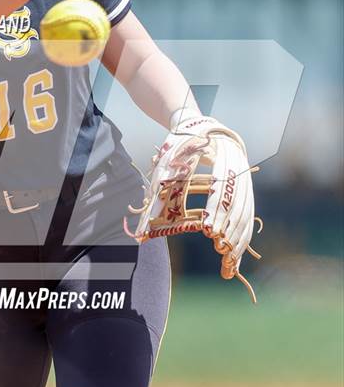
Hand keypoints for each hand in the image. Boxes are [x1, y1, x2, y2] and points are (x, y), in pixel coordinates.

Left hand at [126, 112, 262, 301]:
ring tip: (229, 260)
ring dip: (238, 235)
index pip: (221, 183)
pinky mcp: (245, 188)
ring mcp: (244, 175)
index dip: (216, 207)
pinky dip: (242, 234)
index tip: (209, 230)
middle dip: (230, 226)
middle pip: (237, 199)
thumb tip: (140, 228)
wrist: (200, 125)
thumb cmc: (178, 144)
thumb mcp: (166, 161)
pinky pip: (247, 213)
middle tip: (219, 248)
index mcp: (219, 150)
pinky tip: (236, 255)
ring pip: (245, 209)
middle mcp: (238, 162)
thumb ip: (158, 190)